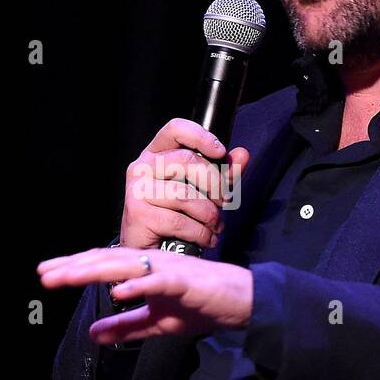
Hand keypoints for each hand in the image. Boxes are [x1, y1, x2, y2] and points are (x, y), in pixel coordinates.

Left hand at [38, 246, 253, 344]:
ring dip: (95, 270)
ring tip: (69, 276)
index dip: (73, 268)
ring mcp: (167, 268)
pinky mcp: (185, 281)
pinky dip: (138, 285)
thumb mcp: (156, 322)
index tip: (47, 274)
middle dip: (73, 267)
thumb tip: (93, 335)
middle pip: (105, 261)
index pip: (100, 265)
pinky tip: (117, 291)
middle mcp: (151, 262)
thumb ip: (125, 326)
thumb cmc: (200, 305)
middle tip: (44, 274)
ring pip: (124, 266)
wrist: (241, 301)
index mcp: (142, 269)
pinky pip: (158, 281)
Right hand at [119, 118, 249, 252]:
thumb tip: (242, 155)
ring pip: (185, 194)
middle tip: (224, 202)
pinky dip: (200, 233)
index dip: (201, 136)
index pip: (175, 129)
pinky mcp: (138, 213)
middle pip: (187, 161)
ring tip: (215, 225)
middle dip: (215, 184)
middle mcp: (141, 167)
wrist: (150, 250)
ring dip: (209, 214)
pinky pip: (180, 220)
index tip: (220, 152)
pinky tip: (206, 238)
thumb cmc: (176, 214)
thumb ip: (223, 172)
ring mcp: (137, 189)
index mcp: (155, 154)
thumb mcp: (203, 190)